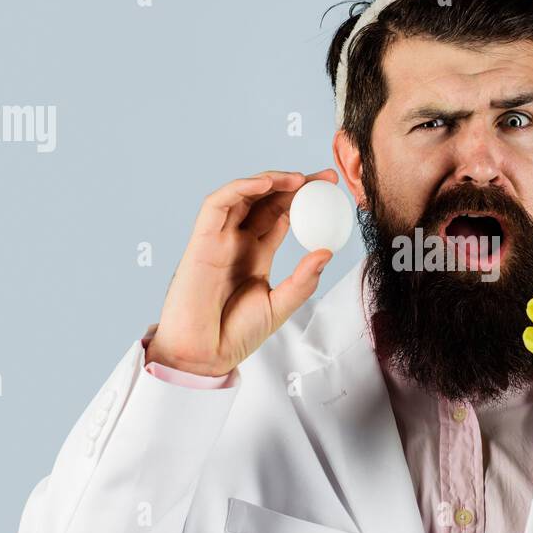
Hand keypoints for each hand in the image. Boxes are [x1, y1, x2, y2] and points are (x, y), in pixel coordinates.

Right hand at [145, 170, 337, 375]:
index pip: (283, 215)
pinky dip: (239, 188)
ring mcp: (219, 239)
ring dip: (270, 181)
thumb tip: (326, 251)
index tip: (332, 190)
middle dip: (295, 183)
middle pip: (267, 201)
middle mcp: (238, 241)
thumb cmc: (236, 334)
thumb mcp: (280, 306)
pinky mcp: (200, 241)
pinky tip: (265, 184)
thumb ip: (303, 281)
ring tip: (299, 178)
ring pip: (243, 196)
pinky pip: (216, 205)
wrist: (205, 355)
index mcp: (257, 253)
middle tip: (325, 177)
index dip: (305, 199)